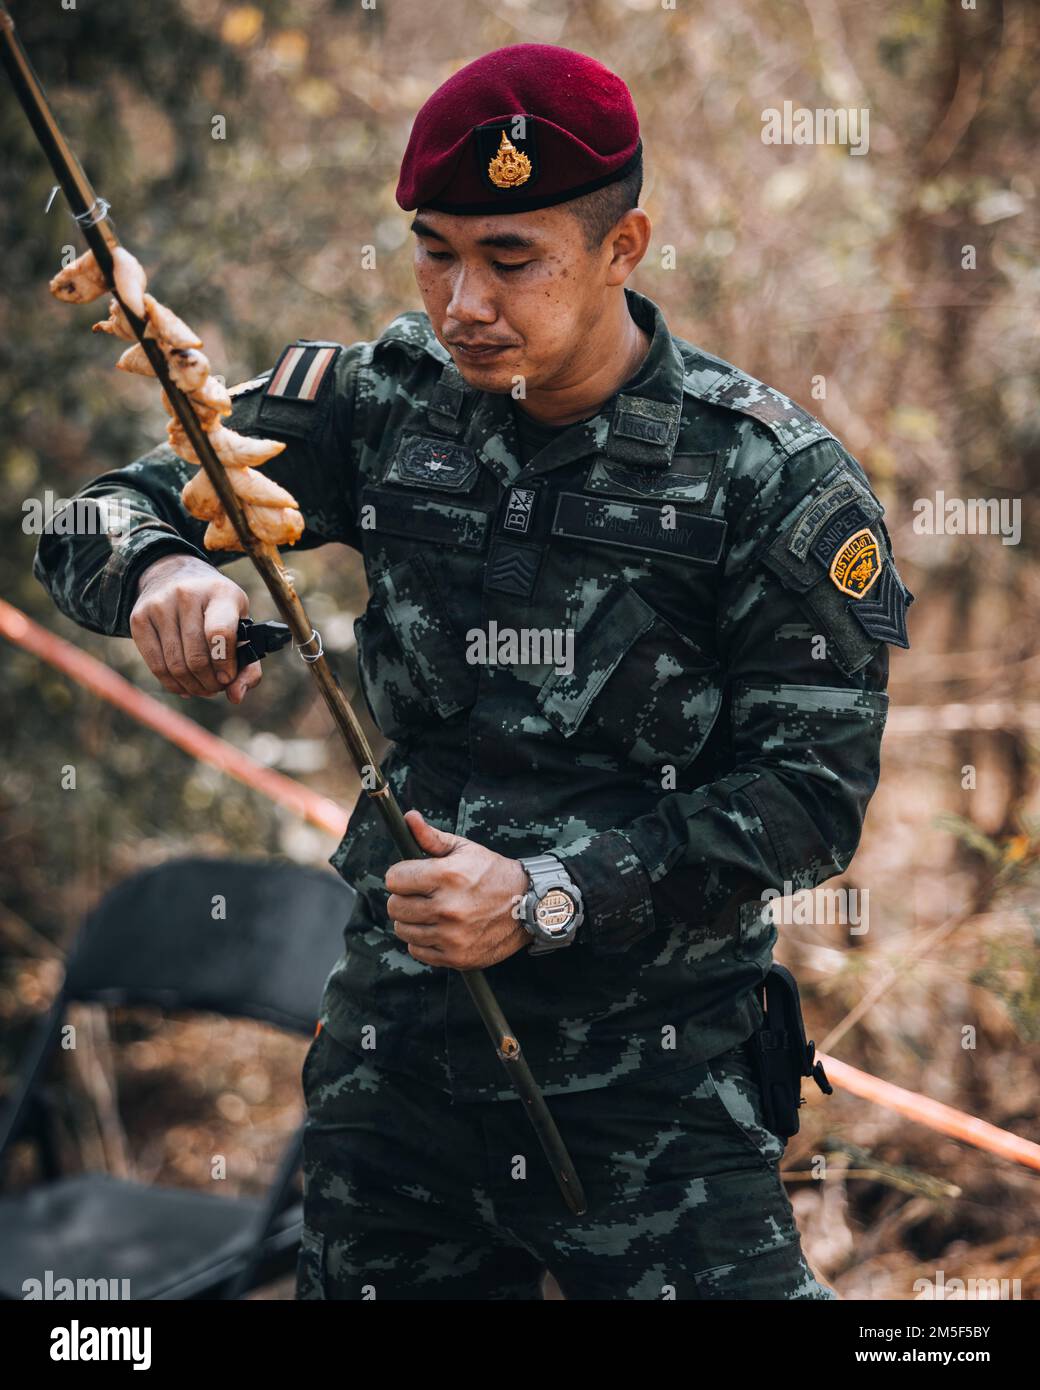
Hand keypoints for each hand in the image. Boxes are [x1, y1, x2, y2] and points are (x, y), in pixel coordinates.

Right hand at [129, 553, 261, 702]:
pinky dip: (172, 684)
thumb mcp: (240, 623)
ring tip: (202, 688)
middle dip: (209, 683)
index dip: (225, 664)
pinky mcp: (138, 618)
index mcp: (220, 593)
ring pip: (175, 665)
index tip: (228, 678)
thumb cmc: (215, 607)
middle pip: (196, 657)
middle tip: (216, 688)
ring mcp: (159, 605)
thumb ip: (247, 663)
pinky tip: (183, 686)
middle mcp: (187, 594)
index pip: (220, 634)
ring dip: (192, 686)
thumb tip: (236, 697)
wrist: (174, 574)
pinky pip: (155, 665)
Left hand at [386, 810, 529, 969]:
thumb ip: (432, 837)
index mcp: (447, 876)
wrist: (528, 906)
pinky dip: (422, 941)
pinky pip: (417, 951)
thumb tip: (408, 817)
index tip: (411, 877)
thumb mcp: (465, 849)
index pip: (394, 879)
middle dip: (404, 898)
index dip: (401, 875)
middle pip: (394, 906)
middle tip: (420, 895)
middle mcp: (448, 908)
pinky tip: (438, 929)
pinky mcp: (456, 957)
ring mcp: (452, 936)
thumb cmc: (492, 873)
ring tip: (430, 912)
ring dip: (412, 920)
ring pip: (402, 930)